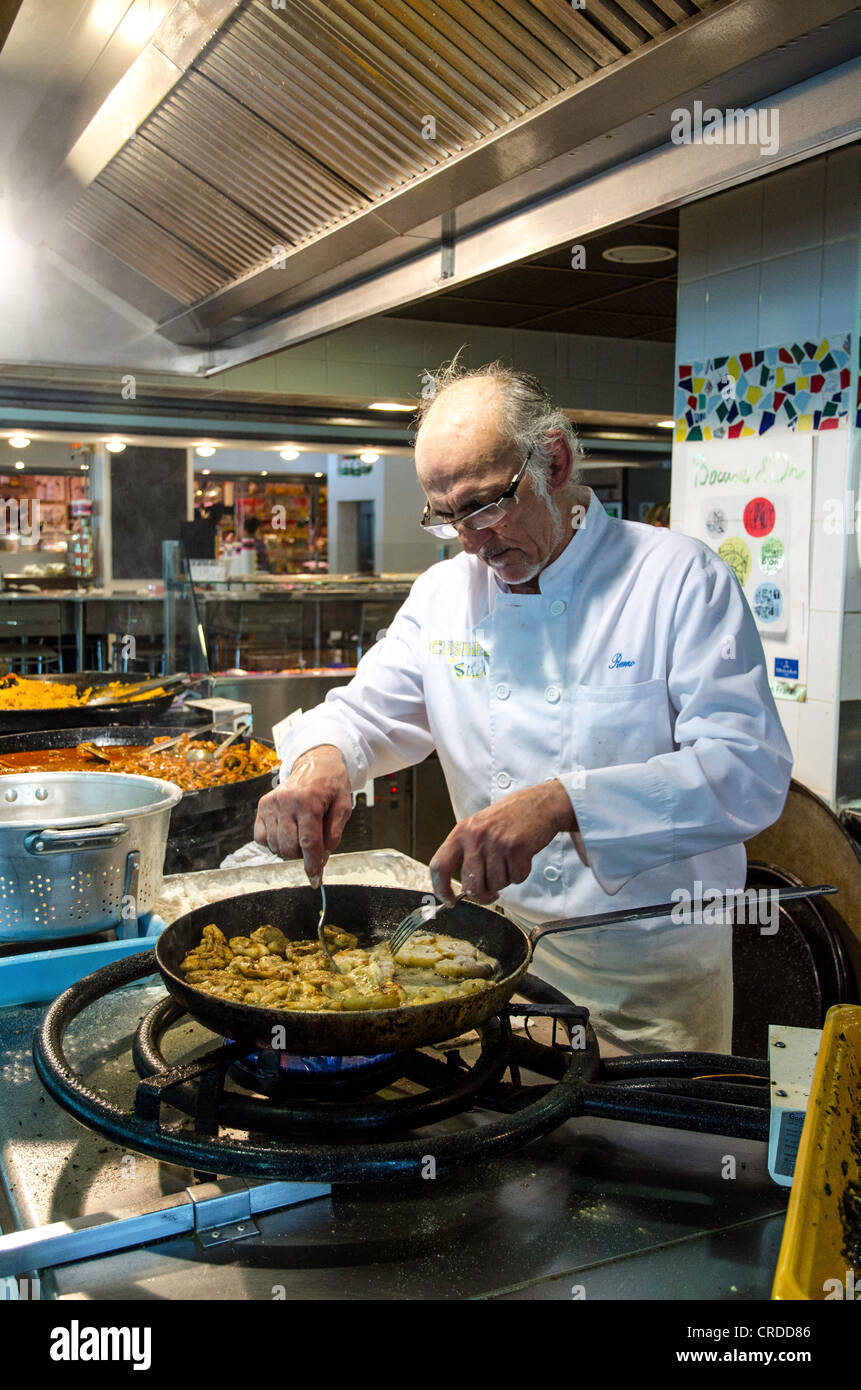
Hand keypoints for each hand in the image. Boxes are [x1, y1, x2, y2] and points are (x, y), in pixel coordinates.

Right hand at [253, 744, 351, 883]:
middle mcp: (286, 802)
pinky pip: (261, 837)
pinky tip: (286, 834)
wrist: (315, 762)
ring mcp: (271, 803)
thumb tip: (324, 854)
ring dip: (289, 849)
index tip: (315, 878)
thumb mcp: (344, 805)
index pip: (309, 841)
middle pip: (289, 847)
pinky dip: (273, 843)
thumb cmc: (332, 783)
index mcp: (308, 801)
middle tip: (314, 847)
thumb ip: (335, 831)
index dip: (312, 863)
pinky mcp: (262, 805)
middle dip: (303, 855)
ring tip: (301, 835)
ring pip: (275, 845)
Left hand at [430, 779, 576, 904]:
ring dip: (504, 880)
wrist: (539, 804)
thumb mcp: (478, 828)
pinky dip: (520, 874)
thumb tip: (463, 888)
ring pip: (495, 884)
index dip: (441, 888)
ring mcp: (496, 843)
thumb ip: (467, 852)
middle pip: (470, 885)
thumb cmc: (509, 818)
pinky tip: (521, 858)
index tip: (449, 901)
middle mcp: (475, 837)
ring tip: (509, 862)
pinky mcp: (516, 849)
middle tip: (491, 893)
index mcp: (461, 832)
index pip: (440, 865)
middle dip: (482, 895)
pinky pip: (515, 878)